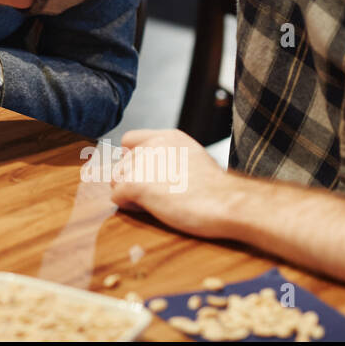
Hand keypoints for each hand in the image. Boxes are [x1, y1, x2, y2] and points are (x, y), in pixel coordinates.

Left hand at [109, 128, 246, 238]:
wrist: (227, 203)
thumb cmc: (215, 190)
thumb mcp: (192, 159)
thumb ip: (169, 156)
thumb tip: (147, 165)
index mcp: (167, 137)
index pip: (129, 140)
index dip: (132, 159)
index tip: (145, 174)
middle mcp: (152, 144)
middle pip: (122, 164)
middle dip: (134, 181)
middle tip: (161, 195)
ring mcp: (143, 163)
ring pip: (117, 180)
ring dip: (131, 194)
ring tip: (158, 202)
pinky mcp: (136, 183)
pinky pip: (117, 196)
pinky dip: (129, 206)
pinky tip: (152, 209)